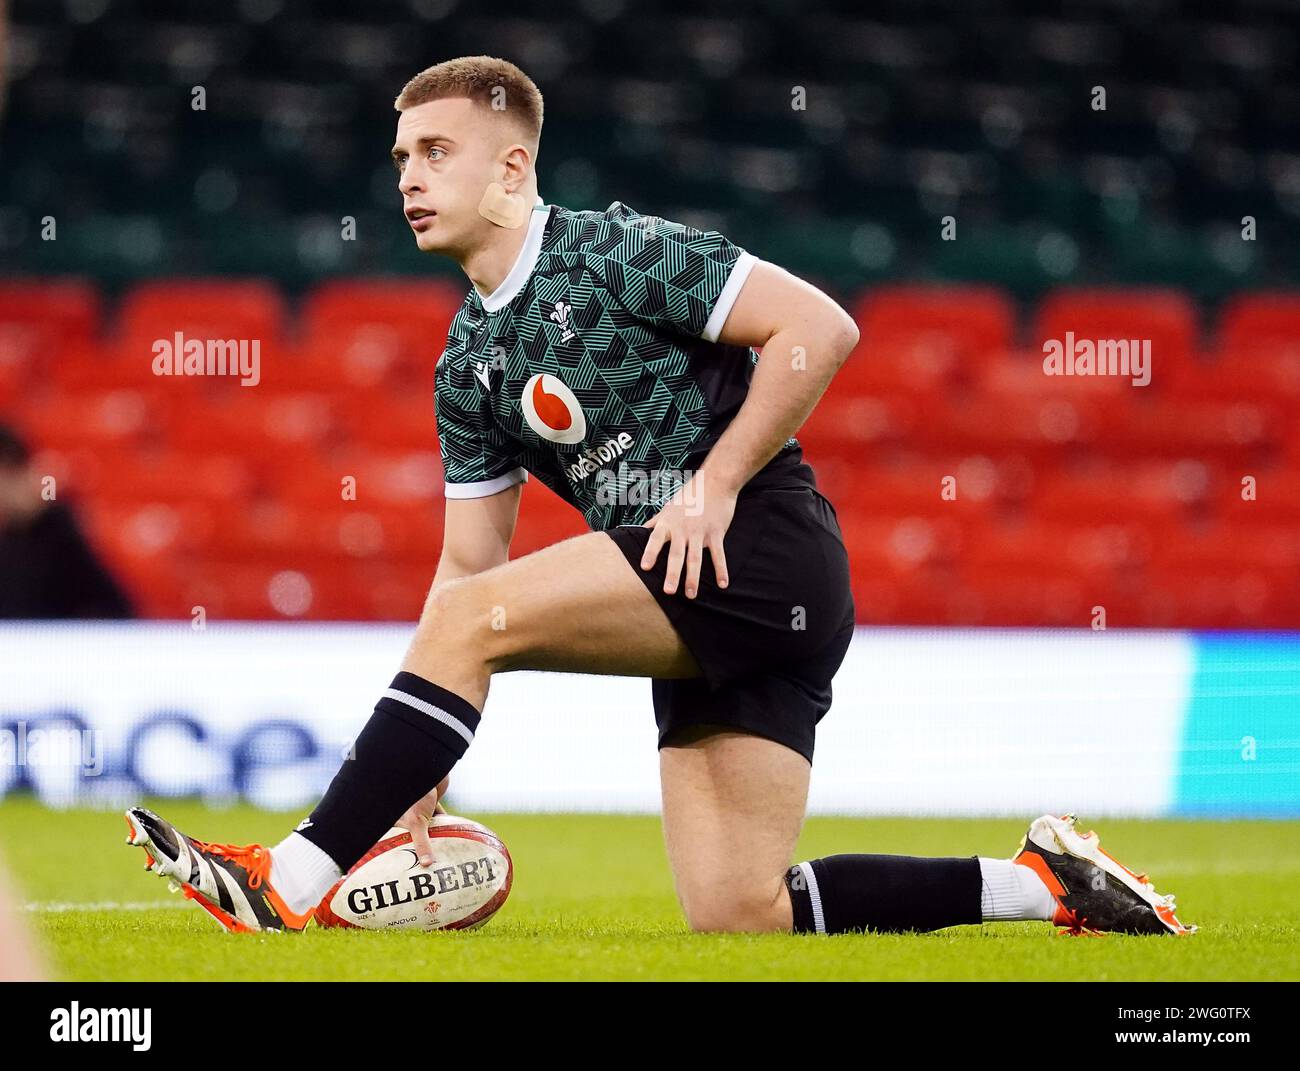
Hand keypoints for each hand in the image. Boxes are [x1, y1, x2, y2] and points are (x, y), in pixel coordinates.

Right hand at [396, 775, 448, 867]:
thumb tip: (426, 864)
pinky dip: (445, 825)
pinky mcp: (431, 803)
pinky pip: (439, 818)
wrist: (431, 769)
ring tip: (440, 857)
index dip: (390, 853)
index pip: (389, 841)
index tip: (394, 870)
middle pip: (409, 837)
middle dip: (416, 850)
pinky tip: (454, 837)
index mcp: (393, 820)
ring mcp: (418, 809)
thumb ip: (421, 843)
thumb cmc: (415, 795)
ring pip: (426, 828)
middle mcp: (404, 815)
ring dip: (434, 837)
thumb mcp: (416, 823)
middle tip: (423, 869)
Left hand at [640, 470, 736, 598]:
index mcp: (669, 522)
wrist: (715, 482)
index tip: (644, 568)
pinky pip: (718, 554)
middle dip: (673, 573)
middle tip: (668, 592)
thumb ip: (655, 522)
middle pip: (677, 554)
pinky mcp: (716, 533)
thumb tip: (638, 530)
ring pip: (696, 558)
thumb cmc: (690, 495)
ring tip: (691, 594)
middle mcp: (683, 529)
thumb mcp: (668, 507)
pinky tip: (722, 584)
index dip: (650, 552)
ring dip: (694, 577)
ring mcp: (700, 532)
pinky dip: (721, 569)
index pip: (656, 539)